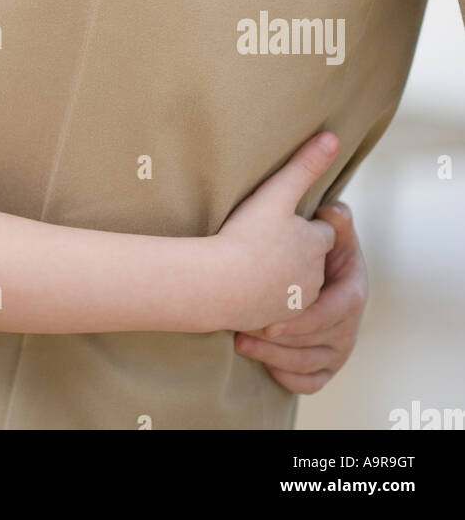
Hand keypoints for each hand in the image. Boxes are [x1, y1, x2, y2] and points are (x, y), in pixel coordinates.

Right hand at [216, 132, 339, 332]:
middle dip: (296, 252)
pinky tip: (245, 284)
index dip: (304, 225)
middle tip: (265, 240)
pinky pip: (278, 305)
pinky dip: (267, 296)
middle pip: (311, 259)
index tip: (282, 221)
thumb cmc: (246, 235)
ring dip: (283, 274)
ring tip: (253, 262)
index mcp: (316, 243)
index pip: (322, 231)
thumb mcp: (276, 194)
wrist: (219, 285)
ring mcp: (296, 300)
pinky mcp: (277, 319)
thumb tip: (333, 137)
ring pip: (297, 283)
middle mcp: (314, 275)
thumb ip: (304, 166)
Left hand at [234, 200, 367, 392]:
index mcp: (352, 292)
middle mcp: (350, 326)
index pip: (332, 313)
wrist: (318, 273)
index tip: (269, 322)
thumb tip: (333, 210)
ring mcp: (339, 350)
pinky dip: (285, 376)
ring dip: (273, 356)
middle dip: (278, 340)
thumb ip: (333, 219)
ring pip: (307, 364)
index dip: (303, 321)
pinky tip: (259, 360)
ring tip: (240, 342)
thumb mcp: (331, 231)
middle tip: (241, 330)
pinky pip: (309, 383)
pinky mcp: (326, 367)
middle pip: (315, 342)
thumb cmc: (319, 248)